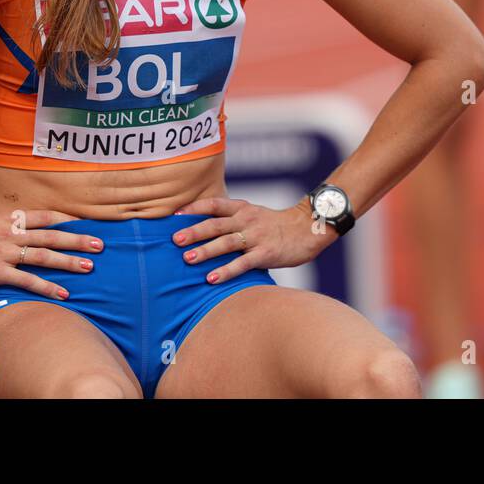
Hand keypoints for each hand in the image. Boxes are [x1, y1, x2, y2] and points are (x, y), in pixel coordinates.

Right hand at [0, 209, 102, 299]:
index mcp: (10, 218)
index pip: (46, 216)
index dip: (68, 220)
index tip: (88, 223)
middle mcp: (12, 233)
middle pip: (52, 235)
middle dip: (78, 239)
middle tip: (100, 244)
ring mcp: (5, 252)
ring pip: (44, 256)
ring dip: (69, 262)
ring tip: (90, 267)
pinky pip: (27, 280)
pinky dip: (47, 287)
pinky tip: (64, 293)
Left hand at [170, 197, 334, 283]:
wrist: (309, 228)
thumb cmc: (277, 225)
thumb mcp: (254, 214)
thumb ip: (233, 220)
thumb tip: (205, 230)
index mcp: (242, 208)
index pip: (213, 204)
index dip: (193, 209)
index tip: (174, 216)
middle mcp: (247, 219)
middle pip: (215, 224)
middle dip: (193, 232)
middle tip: (175, 240)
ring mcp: (256, 236)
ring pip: (226, 242)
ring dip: (205, 251)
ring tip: (187, 259)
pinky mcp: (266, 253)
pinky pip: (242, 263)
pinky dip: (226, 271)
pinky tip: (211, 279)